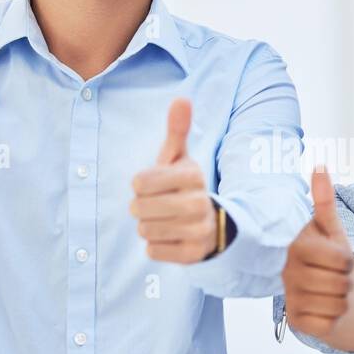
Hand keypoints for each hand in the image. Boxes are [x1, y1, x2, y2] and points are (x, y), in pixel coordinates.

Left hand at [129, 98, 217, 262]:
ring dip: (149, 226)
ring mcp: (198, 230)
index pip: (140, 183)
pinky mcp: (192, 254)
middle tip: (156, 205)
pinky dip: (156, 245)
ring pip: (145, 230)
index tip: (151, 186)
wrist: (213, 225)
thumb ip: (177, 130)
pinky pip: (153, 251)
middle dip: (141, 207)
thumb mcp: (181, 159)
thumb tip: (181, 99)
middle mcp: (199, 203)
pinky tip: (171, 237)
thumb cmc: (184, 187)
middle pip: (139, 208)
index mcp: (193, 176)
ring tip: (165, 220)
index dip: (140, 185)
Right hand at [282, 167, 353, 338]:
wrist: (316, 289)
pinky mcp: (296, 321)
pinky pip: (330, 323)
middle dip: (346, 281)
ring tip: (329, 290)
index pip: (343, 259)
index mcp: (296, 246)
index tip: (335, 257)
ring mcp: (289, 298)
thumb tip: (320, 165)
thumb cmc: (325, 254)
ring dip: (341, 299)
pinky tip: (322, 307)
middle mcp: (287, 272)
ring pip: (339, 304)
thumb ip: (324, 200)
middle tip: (333, 276)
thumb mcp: (329, 227)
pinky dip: (333, 318)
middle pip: (343, 283)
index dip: (347, 260)